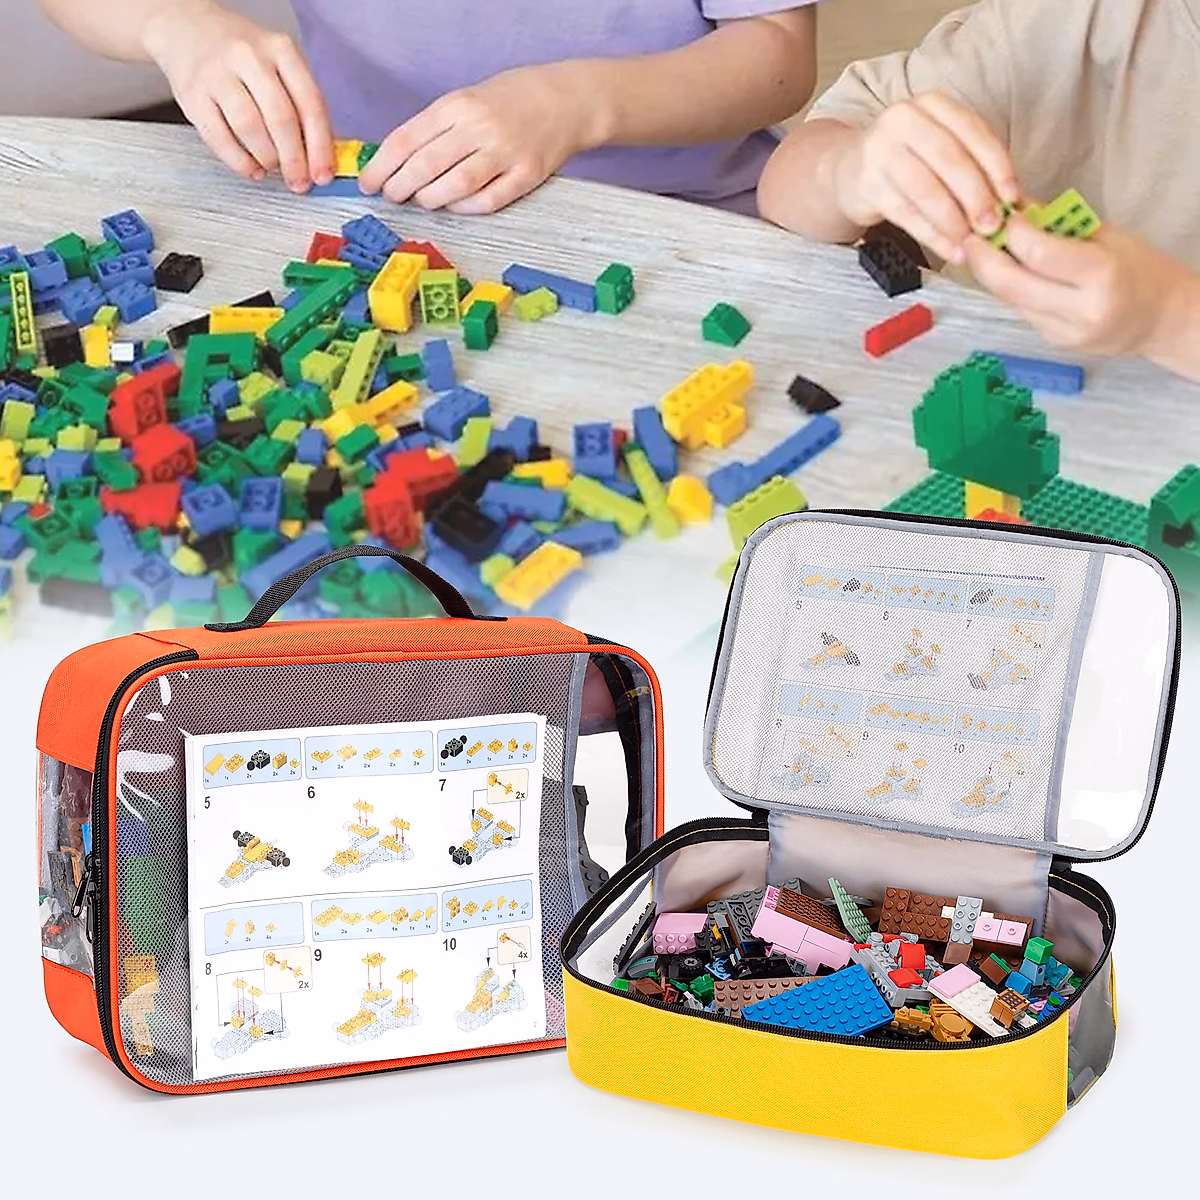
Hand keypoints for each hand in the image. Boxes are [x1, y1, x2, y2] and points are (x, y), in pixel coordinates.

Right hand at [142, 0, 333, 190]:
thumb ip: (300, 105)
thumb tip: (318, 158)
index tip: (323, 175)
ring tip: (273, 169)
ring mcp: (218, 74)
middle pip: (281, 118)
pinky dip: (240, 161)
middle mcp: (249, 56)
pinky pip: (219, 137)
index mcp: (281, 49)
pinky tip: (252, 169)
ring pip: (250, 127)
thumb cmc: (241, 57)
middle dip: (294, 159)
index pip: (310, 103)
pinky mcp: (192, 94)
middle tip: (299, 182)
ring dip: (267, 158)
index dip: (320, 146)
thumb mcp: (278, 65)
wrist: (186, 29)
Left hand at [359, 63, 602, 213]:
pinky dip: (466, 208)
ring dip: (430, 199)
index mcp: (457, 105)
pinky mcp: (526, 176)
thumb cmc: (509, 102)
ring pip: (455, 186)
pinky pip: (488, 201)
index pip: (406, 140)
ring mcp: (505, 153)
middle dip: (400, 187)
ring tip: (422, 201)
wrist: (565, 100)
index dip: (381, 166)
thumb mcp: (467, 100)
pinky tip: (455, 206)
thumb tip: (396, 161)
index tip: (369, 183)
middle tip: (392, 196)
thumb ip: (436, 128)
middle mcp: (479, 127)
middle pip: (426, 166)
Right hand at [834, 91, 1020, 261]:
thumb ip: (978, 171)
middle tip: (993, 227)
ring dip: (953, 221)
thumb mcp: (941, 151)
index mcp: (933, 105)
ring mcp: (881, 150)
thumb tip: (1022, 205)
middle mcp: (904, 119)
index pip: (973, 133)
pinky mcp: (866, 183)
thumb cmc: (906, 162)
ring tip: (971, 243)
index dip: (997, 167)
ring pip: (926, 188)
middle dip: (976, 197)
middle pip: (950, 160)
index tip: (1014, 198)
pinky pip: (905, 213)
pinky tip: (949, 249)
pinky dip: (931, 235)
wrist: (848, 170)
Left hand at [964, 215, 1198, 362]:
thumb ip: (1057, 224)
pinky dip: (1009, 289)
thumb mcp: (1105, 235)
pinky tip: (1008, 273)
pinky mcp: (1052, 342)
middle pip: (1010, 283)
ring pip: (1009, 299)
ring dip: (989, 274)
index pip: (1038, 253)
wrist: (1159, 318)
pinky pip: (1019, 310)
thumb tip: (1014, 203)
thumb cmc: (1138, 268)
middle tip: (970, 237)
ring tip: (984, 251)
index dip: (1012, 232)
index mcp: (1101, 276)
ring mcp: (1063, 332)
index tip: (1003, 215)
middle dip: (982, 258)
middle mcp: (1079, 310)